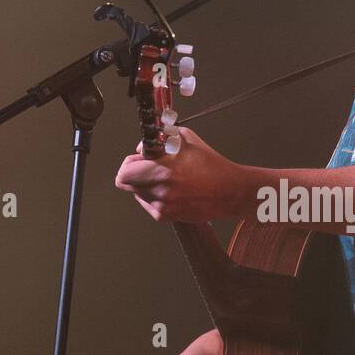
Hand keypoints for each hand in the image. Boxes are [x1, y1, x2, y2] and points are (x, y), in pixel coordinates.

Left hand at [114, 130, 249, 223]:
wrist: (230, 192)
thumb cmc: (212, 166)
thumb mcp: (188, 140)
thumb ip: (163, 138)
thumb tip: (146, 145)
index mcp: (162, 170)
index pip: (125, 171)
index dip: (131, 162)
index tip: (141, 158)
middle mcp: (160, 190)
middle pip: (126, 184)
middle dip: (133, 173)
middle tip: (148, 168)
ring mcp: (163, 206)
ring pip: (137, 194)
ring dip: (144, 185)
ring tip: (165, 179)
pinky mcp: (167, 216)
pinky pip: (149, 205)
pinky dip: (154, 197)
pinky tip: (171, 190)